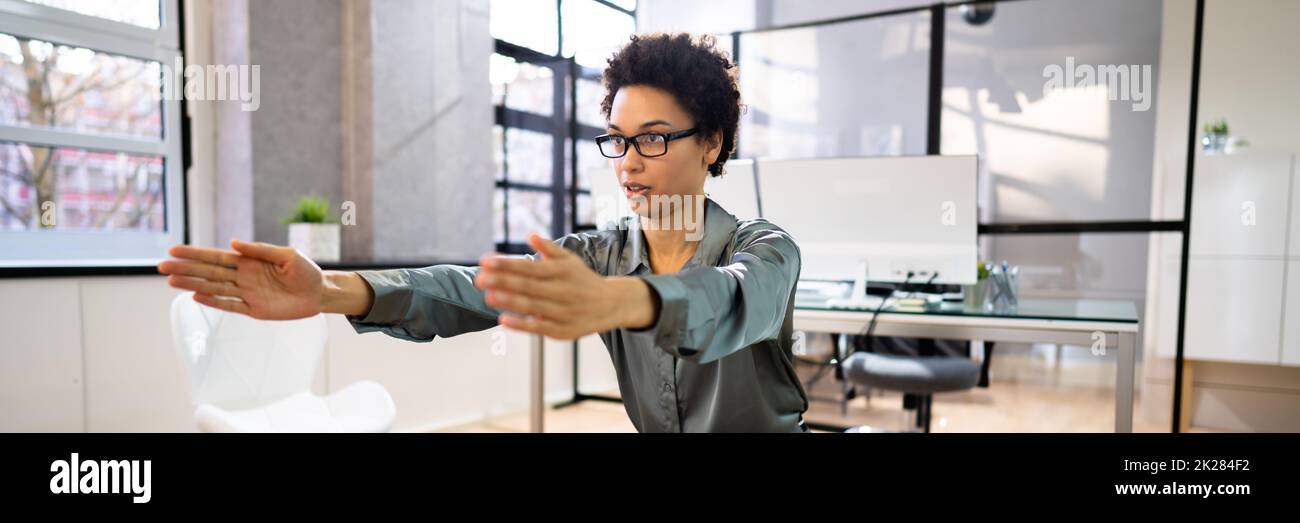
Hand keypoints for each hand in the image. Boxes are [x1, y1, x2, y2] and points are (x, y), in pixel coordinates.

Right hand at [157, 240, 324, 319]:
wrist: (320, 292)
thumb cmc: (305, 270)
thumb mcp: (286, 255)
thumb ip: (260, 250)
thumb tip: (232, 243)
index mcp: (248, 261)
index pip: (216, 257)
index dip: (194, 254)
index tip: (173, 251)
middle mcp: (243, 277)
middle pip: (208, 273)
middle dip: (185, 269)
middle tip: (161, 267)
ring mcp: (247, 294)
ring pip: (214, 289)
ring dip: (193, 285)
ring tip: (172, 281)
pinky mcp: (254, 310)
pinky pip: (230, 306)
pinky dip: (214, 302)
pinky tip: (196, 297)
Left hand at [474, 233, 657, 338]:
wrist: (612, 305)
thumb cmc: (583, 280)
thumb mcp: (570, 260)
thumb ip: (550, 249)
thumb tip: (531, 236)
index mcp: (562, 271)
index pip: (530, 267)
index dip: (506, 264)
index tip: (485, 261)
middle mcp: (563, 291)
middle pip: (528, 286)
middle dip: (502, 281)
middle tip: (479, 278)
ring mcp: (563, 312)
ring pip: (532, 306)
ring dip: (508, 301)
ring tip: (488, 295)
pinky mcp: (562, 331)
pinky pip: (538, 328)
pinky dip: (520, 325)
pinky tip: (503, 319)